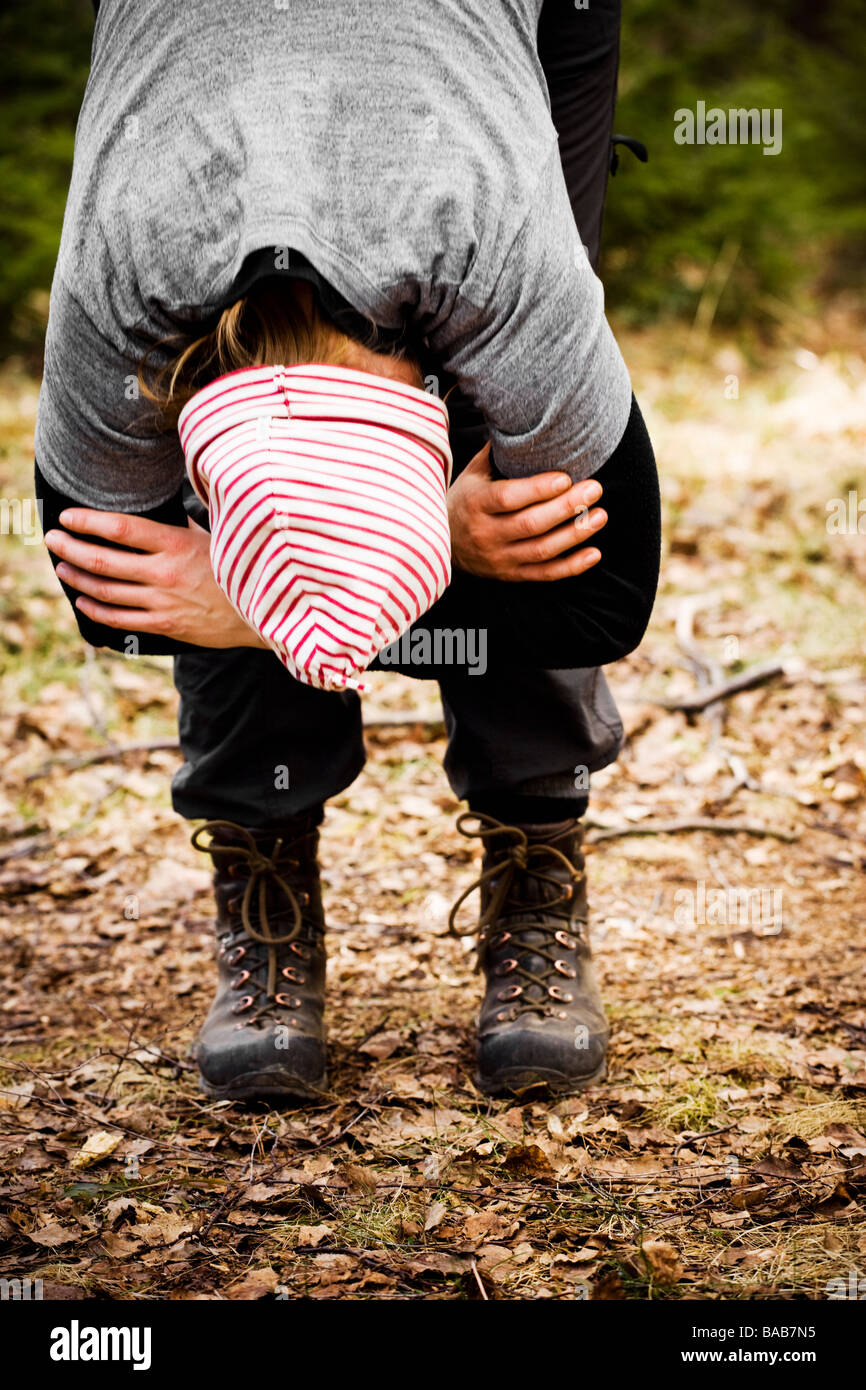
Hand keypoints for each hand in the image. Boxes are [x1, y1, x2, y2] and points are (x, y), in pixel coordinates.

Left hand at [44, 509, 269, 648]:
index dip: (89, 521)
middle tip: (52, 539)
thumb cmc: (240, 569)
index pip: (122, 529)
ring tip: (62, 566)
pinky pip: (121, 619)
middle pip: (104, 560)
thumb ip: (185, 525)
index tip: (68, 516)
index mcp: (177, 545)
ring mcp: (163, 602)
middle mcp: (165, 574)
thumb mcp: (216, 537)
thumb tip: (166, 505)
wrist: (264, 612)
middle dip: (72, 548)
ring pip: (107, 591)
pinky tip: (82, 600)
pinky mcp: (166, 625)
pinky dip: (96, 610)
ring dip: (78, 577)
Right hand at [447, 444, 607, 580]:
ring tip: (600, 516)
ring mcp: (500, 558)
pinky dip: (571, 567)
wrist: (443, 543)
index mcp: (477, 504)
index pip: (508, 498)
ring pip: (542, 550)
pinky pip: (544, 575)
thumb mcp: (473, 474)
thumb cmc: (465, 500)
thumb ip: (498, 453)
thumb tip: (524, 417)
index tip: (566, 477)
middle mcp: (487, 534)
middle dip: (566, 507)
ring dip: (574, 534)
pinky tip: (594, 553)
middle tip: (594, 489)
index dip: (539, 489)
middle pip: (531, 524)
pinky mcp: (511, 575)